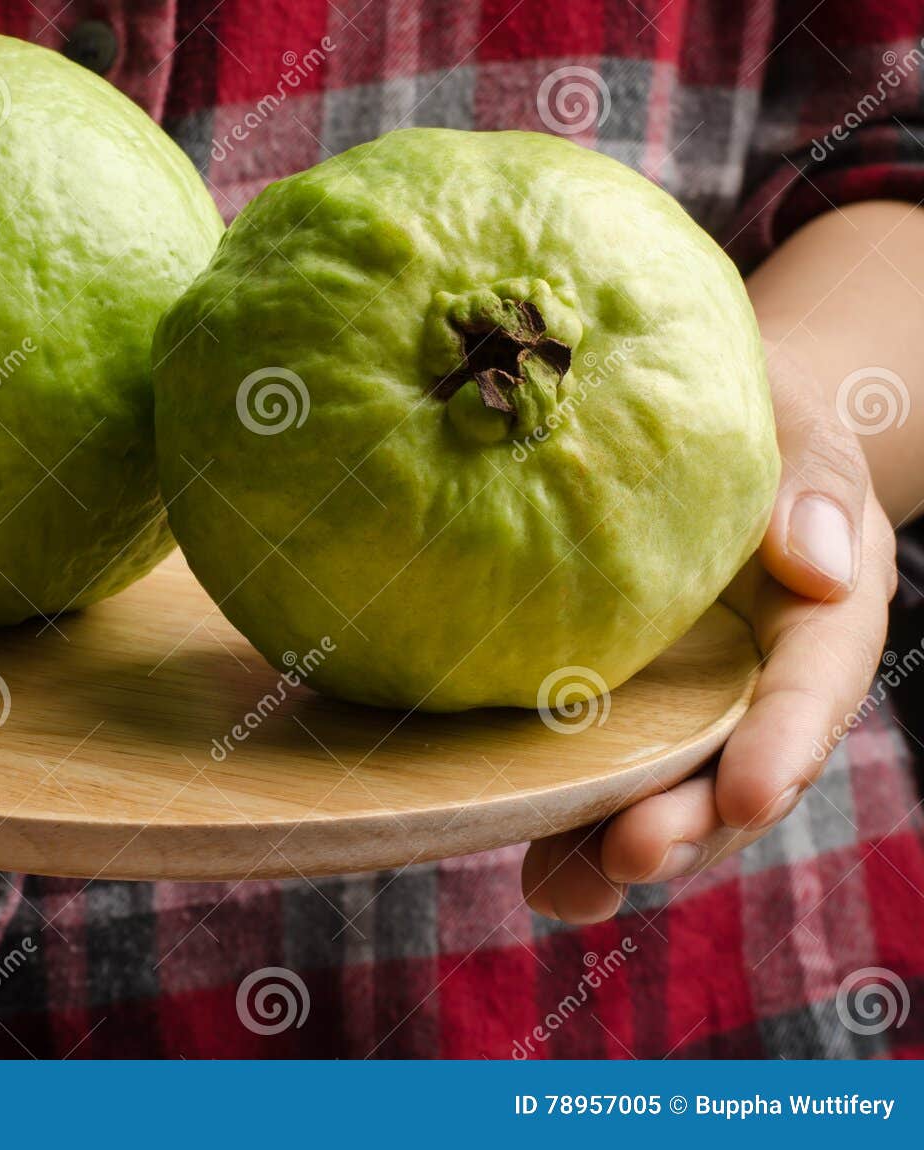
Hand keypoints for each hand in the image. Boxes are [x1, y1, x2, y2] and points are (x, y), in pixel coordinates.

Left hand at [522, 340, 895, 921]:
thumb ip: (818, 487)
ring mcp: (682, 711)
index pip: (810, 690)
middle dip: (688, 827)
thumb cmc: (756, 418)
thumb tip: (820, 564)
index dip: (781, 746)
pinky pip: (597, 781)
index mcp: (821, 621)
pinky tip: (534, 876)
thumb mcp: (800, 429)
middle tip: (631, 856)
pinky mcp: (614, 715)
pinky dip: (568, 833)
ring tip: (567, 893)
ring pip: (665, 799)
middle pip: (733, 774)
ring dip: (618, 853)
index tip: (749, 795)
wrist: (686, 432)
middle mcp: (753, 685)